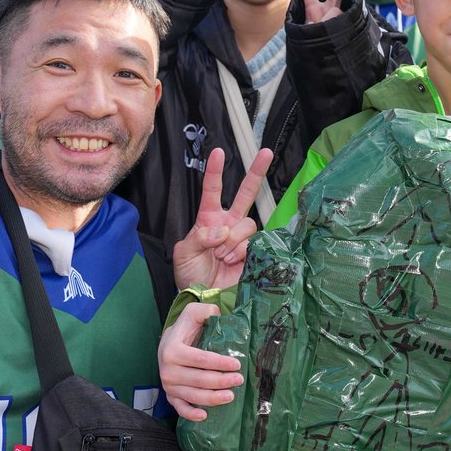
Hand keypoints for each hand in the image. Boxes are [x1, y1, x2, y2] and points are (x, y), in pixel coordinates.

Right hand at [158, 302, 243, 420]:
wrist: (167, 343)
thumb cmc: (185, 329)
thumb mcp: (193, 313)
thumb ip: (206, 310)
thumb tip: (219, 314)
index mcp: (173, 350)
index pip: (201, 359)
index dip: (220, 363)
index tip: (237, 364)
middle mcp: (167, 369)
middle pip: (199, 379)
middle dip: (221, 381)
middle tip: (239, 380)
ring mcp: (168, 385)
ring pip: (193, 396)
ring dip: (213, 398)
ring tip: (231, 396)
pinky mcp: (170, 396)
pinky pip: (180, 408)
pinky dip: (191, 414)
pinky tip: (205, 416)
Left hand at [173, 147, 272, 289]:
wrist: (204, 297)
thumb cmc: (190, 274)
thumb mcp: (183, 253)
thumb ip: (198, 237)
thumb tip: (222, 230)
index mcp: (208, 219)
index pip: (212, 190)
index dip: (215, 171)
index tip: (218, 152)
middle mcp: (228, 224)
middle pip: (246, 194)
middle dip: (256, 172)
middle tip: (267, 152)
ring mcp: (242, 238)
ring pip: (248, 224)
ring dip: (233, 240)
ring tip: (222, 256)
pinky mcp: (254, 252)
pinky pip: (254, 243)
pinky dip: (242, 252)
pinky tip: (233, 261)